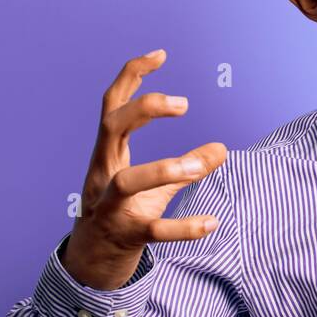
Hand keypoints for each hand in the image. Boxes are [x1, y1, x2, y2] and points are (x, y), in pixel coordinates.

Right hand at [61, 48, 226, 289]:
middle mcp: (104, 173)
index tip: (161, 55)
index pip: (112, 104)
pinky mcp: (128, 234)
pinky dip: (185, 227)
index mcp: (108, 153)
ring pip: (129, 181)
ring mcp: (113, 205)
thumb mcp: (153, 185)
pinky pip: (156, 230)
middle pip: (111, 127)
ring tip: (200, 166)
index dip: (132, 75)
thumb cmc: (123, 211)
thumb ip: (185, 165)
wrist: (94, 261)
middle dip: (144, 110)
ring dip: (165, 168)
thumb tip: (222, 149)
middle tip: (184, 104)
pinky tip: (213, 222)